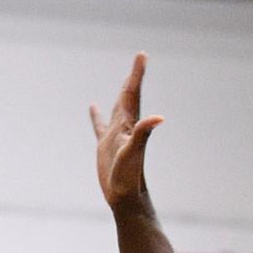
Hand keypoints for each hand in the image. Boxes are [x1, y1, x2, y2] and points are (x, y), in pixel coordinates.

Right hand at [90, 53, 163, 210]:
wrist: (126, 198)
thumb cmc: (130, 177)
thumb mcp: (134, 152)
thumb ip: (144, 133)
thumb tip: (160, 118)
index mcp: (130, 124)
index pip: (133, 94)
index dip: (136, 74)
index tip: (142, 55)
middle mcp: (124, 127)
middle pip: (128, 97)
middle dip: (133, 78)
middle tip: (139, 60)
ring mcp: (115, 136)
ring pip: (116, 108)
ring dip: (120, 94)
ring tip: (124, 80)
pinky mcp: (105, 146)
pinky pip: (99, 125)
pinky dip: (96, 115)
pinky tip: (93, 107)